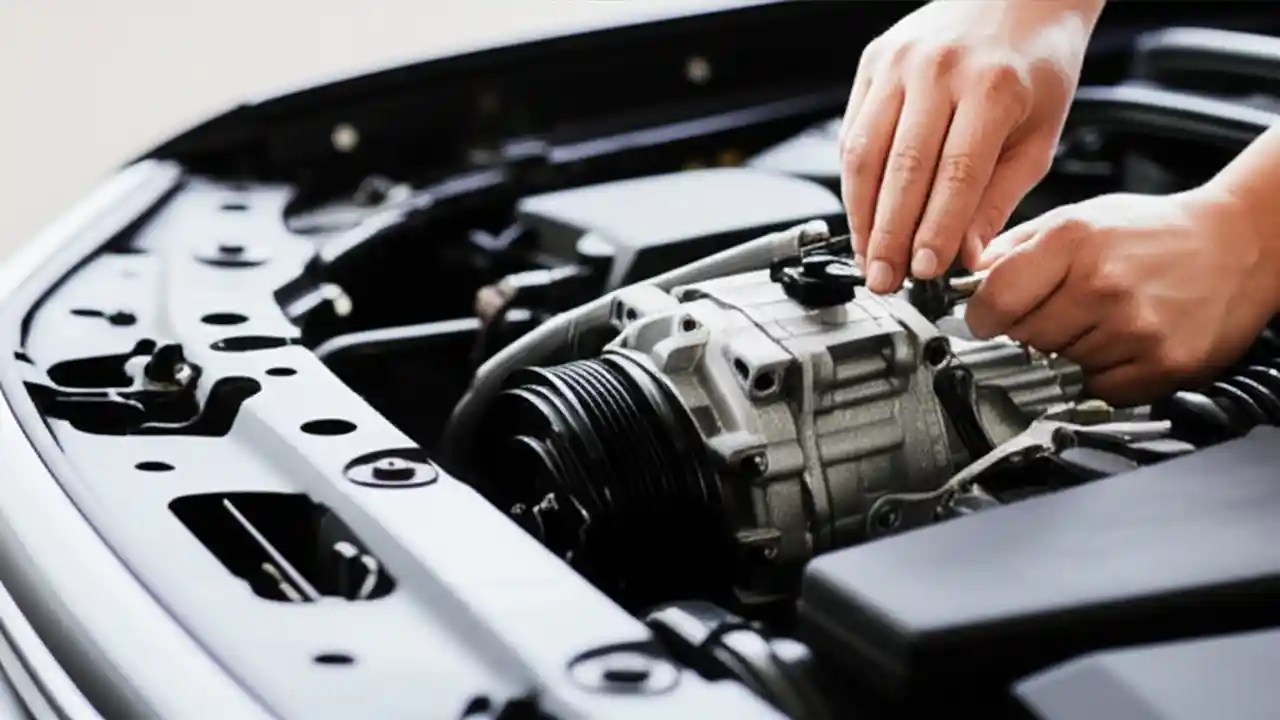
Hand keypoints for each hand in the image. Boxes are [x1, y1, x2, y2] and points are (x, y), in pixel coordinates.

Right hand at [839, 0, 1101, 292]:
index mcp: (992, 86)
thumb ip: (998, 198)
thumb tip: (967, 255)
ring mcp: (898, 62)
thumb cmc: (1036, 61)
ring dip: (862, 216)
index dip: (933, 230)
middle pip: (901, 170)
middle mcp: (938, 69)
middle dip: (889, 236)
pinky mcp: (873, 62)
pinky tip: (862, 215)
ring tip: (868, 258)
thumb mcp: (1039, 134)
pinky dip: (854, 182)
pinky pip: (853, 132)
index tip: (924, 272)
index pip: (954, 176)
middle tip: (885, 280)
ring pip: (864, 154)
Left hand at [966, 190, 1279, 404]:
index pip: (994, 300)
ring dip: (1070, 350)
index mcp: (1073, 241)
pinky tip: (1121, 342)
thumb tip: (963, 280)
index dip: (982, 315)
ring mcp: (1134, 327)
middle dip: (1030, 329)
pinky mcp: (1162, 363)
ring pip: (1061, 365)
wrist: (1238, 243)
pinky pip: (1099, 389)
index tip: (987, 318)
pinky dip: (1102, 373)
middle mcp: (1102, 284)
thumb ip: (1014, 248)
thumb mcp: (1077, 218)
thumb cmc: (1153, 231)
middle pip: (1024, 337)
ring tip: (1101, 319)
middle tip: (1059, 311)